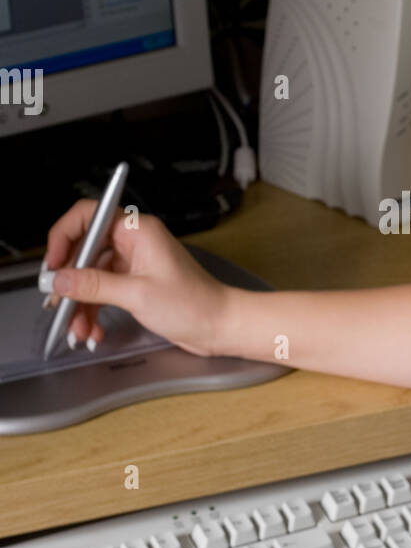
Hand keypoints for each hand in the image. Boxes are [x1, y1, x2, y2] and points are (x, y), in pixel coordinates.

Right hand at [42, 198, 231, 356]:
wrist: (220, 326)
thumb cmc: (194, 303)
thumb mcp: (138, 294)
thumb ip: (94, 285)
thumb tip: (59, 279)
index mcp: (137, 230)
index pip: (88, 216)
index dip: (64, 236)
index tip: (53, 263)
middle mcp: (133, 241)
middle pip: (84, 251)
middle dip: (69, 282)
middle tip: (58, 305)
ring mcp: (133, 263)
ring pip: (90, 276)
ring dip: (79, 304)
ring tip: (76, 329)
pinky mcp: (134, 283)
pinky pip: (102, 292)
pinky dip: (93, 311)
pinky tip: (91, 331)